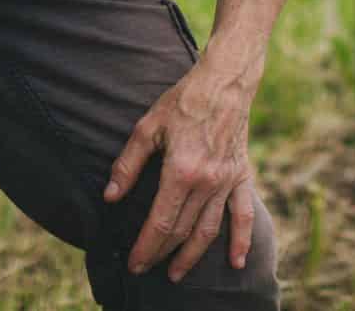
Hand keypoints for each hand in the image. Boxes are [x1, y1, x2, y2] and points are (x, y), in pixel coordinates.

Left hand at [103, 55, 259, 282]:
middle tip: (146, 270)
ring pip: (209, 230)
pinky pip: (244, 213)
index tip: (134, 264)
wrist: (225, 81)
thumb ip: (128, 164)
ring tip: (177, 274)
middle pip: (182, 231)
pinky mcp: (241, 175)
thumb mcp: (147, 127)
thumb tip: (110, 196)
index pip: (160, 222)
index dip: (146, 247)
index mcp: (181, 171)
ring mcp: (226, 181)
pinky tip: (238, 262)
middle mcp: (207, 182)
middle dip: (162, 254)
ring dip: (192, 256)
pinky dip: (242, 240)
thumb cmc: (183, 101)